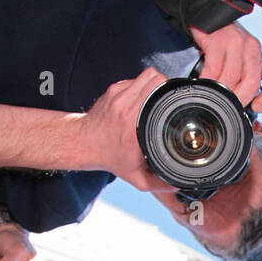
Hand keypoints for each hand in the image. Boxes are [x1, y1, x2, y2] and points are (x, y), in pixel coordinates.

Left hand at [78, 70, 172, 190]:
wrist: (84, 143)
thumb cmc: (110, 158)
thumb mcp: (136, 178)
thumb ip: (159, 183)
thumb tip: (178, 185)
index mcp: (135, 126)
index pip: (159, 93)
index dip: (172, 94)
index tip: (177, 104)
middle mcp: (126, 107)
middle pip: (155, 78)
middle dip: (167, 86)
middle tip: (169, 99)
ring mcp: (118, 95)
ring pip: (146, 75)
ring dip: (156, 83)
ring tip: (158, 96)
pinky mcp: (113, 89)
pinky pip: (135, 80)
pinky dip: (142, 87)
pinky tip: (143, 99)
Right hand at [190, 19, 261, 113]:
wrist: (202, 12)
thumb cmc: (218, 42)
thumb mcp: (236, 59)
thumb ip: (241, 79)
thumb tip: (238, 107)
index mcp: (260, 56)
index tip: (257, 108)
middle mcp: (252, 47)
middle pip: (252, 83)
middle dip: (238, 100)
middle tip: (225, 107)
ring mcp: (236, 41)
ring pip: (232, 77)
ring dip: (220, 92)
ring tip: (211, 98)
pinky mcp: (218, 39)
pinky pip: (214, 68)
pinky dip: (207, 82)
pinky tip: (202, 85)